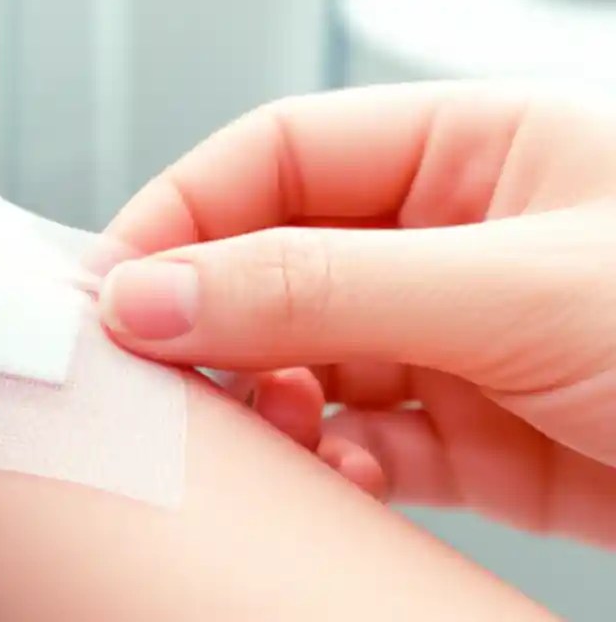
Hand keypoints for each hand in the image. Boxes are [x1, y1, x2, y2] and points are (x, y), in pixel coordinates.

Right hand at [98, 83, 615, 546]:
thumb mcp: (511, 293)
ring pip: (305, 362)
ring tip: (272, 429)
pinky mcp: (474, 439)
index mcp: (474, 150)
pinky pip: (360, 445)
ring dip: (269, 402)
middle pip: (276, 262)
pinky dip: (331, 468)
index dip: (186, 212)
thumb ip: (319, 290)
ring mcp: (459, 342)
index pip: (281, 154)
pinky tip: (344, 478)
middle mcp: (455, 240)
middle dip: (214, 320)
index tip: (117, 285)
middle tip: (156, 372)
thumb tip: (154, 293)